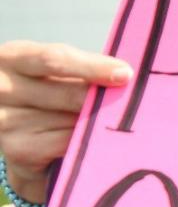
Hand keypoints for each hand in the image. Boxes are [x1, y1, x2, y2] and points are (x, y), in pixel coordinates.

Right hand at [0, 41, 131, 203]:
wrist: (20, 138)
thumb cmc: (47, 93)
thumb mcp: (54, 72)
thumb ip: (82, 68)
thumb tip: (125, 75)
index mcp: (13, 57)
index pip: (55, 58)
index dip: (93, 67)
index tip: (125, 74)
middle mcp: (2, 87)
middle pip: (68, 93)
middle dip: (104, 99)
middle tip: (134, 102)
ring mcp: (6, 120)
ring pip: (72, 120)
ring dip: (98, 122)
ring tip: (111, 121)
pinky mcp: (17, 149)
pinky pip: (67, 143)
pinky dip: (87, 142)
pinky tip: (95, 140)